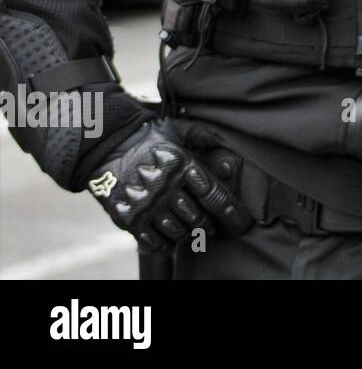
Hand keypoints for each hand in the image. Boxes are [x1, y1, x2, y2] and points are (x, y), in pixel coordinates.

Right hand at [86, 118, 251, 250]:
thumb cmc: (146, 137)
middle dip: (208, 226)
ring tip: (190, 231)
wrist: (103, 145)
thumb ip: (200, 142)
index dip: (232, 213)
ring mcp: (147, 204)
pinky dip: (165, 244)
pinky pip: (154, 242)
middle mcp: (166, 187)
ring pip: (179, 232)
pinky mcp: (129, 218)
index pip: (214, 195)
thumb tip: (224, 156)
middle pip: (198, 218)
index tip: (243, 223)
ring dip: (188, 234)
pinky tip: (168, 240)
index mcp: (182, 165)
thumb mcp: (176, 134)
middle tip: (210, 227)